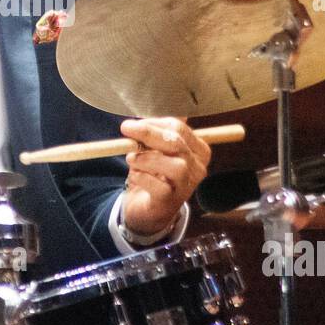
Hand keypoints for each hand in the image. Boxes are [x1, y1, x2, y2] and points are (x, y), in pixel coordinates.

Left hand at [120, 117, 210, 237]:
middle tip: (126, 128)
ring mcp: (187, 186)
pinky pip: (159, 186)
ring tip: (130, 158)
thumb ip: (156, 133)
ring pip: (174, 166)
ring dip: (146, 158)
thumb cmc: (155, 173)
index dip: (154, 123)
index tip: (134, 124)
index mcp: (198, 150)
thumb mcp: (157, 150)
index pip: (180, 128)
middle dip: (148, 133)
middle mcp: (198, 167)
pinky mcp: (172, 201)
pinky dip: (143, 177)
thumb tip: (145, 116)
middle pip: (176, 143)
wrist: (149, 208)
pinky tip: (134, 176)